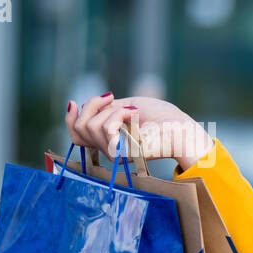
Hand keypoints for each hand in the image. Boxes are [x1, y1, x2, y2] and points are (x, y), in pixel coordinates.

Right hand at [66, 95, 213, 169]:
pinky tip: (134, 114)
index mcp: (110, 139)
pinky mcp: (122, 155)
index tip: (74, 102)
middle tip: (112, 97)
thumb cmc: (161, 116)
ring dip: (111, 110)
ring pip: (90, 127)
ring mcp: (115, 154)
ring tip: (132, 110)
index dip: (70, 119)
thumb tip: (76, 105)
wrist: (181, 127)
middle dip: (91, 106)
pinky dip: (118, 114)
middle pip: (79, 129)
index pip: (77, 135)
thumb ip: (103, 108)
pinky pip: (105, 129)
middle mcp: (110, 149)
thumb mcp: (126, 105)